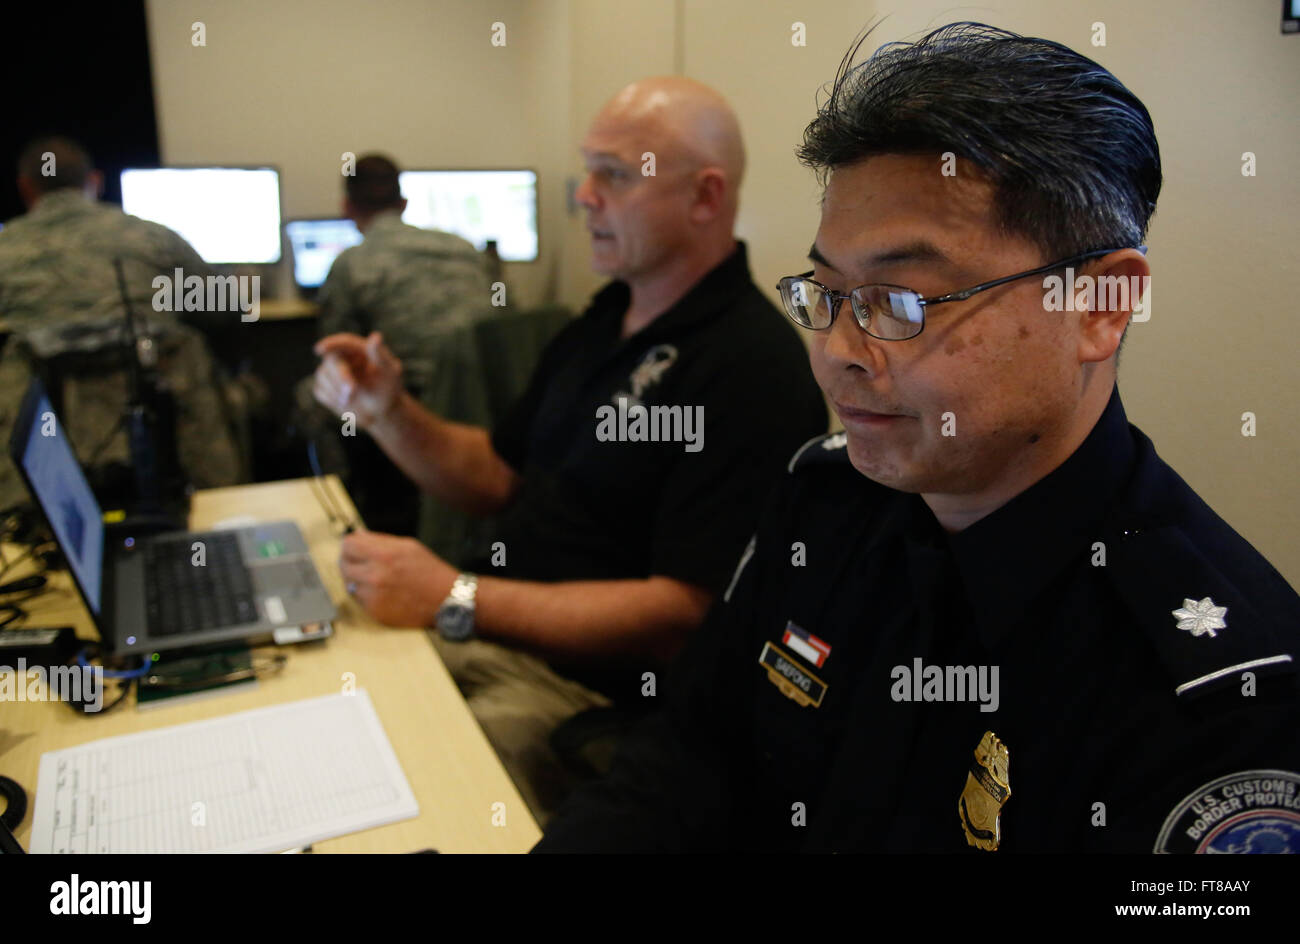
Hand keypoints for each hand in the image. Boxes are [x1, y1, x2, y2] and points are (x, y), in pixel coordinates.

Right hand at [312, 332, 403, 429]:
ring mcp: (331, 372)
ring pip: (322, 376)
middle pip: (331, 361)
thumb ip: (380, 355)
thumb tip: (376, 336)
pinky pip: (320, 391)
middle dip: (340, 377)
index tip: (319, 349)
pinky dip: (331, 399)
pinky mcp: (324, 387)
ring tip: (352, 399)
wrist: (381, 410)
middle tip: (351, 391)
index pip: (342, 342)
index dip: (330, 344)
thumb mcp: (389, 371)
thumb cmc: (388, 388)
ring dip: (337, 390)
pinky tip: (345, 403)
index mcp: (358, 349)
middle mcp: (342, 358)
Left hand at [338, 529, 455, 626]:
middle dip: (352, 562)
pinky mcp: (375, 612)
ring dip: (358, 580)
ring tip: (377, 579)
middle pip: (343, 565)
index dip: (351, 545)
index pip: (348, 545)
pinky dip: (367, 595)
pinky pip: (359, 600)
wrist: (446, 600)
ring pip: (349, 583)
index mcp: (383, 555)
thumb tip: (358, 537)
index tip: (355, 549)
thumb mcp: (408, 546)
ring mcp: (373, 596)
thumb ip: (380, 541)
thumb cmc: (430, 571)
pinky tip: (383, 592)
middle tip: (363, 564)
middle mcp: (375, 576)